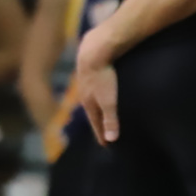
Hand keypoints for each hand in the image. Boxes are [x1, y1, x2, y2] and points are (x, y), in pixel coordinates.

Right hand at [75, 26, 119, 143]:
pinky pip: (94, 86)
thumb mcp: (109, 101)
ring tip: (101, 113)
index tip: (105, 145)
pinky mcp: (90, 70)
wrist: (94, 51)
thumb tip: (111, 140)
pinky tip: (101, 91)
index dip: (100, 134)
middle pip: (92, 112)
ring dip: (97, 107)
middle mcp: (85, 94)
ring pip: (92, 98)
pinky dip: (98, 93)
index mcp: (89, 103)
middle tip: (103, 132)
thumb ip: (110, 119)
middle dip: (98, 122)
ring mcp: (86, 81)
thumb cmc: (103, 77)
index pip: (95, 123)